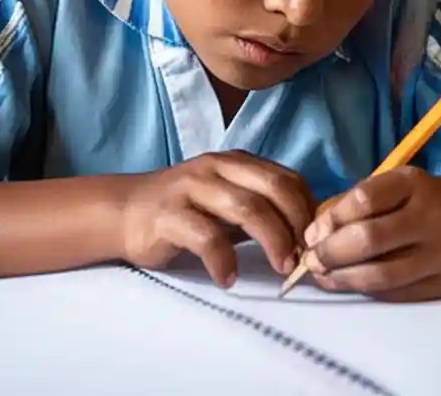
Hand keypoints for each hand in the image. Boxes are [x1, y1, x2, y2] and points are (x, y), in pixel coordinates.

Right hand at [120, 151, 316, 287]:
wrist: (124, 211)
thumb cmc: (184, 211)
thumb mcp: (226, 200)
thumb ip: (260, 208)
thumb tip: (306, 235)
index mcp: (236, 163)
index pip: (287, 178)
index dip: (308, 210)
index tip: (317, 241)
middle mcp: (217, 168)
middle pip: (274, 189)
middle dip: (296, 225)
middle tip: (304, 258)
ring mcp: (192, 188)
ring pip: (247, 208)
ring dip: (272, 241)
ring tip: (281, 269)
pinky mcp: (168, 215)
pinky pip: (206, 237)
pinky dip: (224, 261)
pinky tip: (228, 278)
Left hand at [300, 167, 440, 301]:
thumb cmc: (428, 199)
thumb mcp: (398, 185)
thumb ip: (356, 202)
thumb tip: (314, 234)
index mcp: (414, 183)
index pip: (365, 199)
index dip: (331, 220)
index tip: (311, 234)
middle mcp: (431, 216)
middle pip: (370, 239)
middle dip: (331, 253)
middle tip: (310, 261)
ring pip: (383, 274)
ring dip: (344, 278)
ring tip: (324, 276)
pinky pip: (399, 293)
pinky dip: (368, 291)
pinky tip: (351, 285)